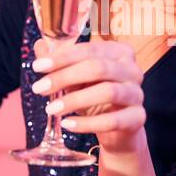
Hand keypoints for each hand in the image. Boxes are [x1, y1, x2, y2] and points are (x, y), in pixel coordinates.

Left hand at [31, 34, 145, 153]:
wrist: (118, 129)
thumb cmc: (96, 96)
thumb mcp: (77, 78)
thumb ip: (61, 62)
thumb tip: (40, 45)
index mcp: (120, 52)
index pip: (90, 49)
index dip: (62, 57)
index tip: (37, 67)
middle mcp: (133, 69)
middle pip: (98, 68)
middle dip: (64, 77)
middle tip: (39, 88)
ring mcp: (138, 93)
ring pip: (107, 92)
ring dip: (75, 100)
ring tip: (52, 109)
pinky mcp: (138, 117)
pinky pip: (112, 120)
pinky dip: (87, 123)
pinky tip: (67, 124)